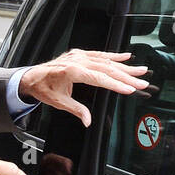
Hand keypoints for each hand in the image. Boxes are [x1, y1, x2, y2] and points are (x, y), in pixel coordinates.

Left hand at [18, 49, 149, 126]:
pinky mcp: (79, 54)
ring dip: (125, 66)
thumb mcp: (58, 102)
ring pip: (106, 60)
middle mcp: (77, 60)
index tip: (130, 89)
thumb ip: (76, 110)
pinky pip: (99, 54)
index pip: (100, 78)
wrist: (31, 77)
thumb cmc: (43, 88)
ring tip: (141, 70)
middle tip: (142, 81)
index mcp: (72, 71)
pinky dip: (114, 56)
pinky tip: (127, 57)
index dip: (116, 84)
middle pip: (107, 68)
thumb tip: (88, 121)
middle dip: (127, 76)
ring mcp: (79, 56)